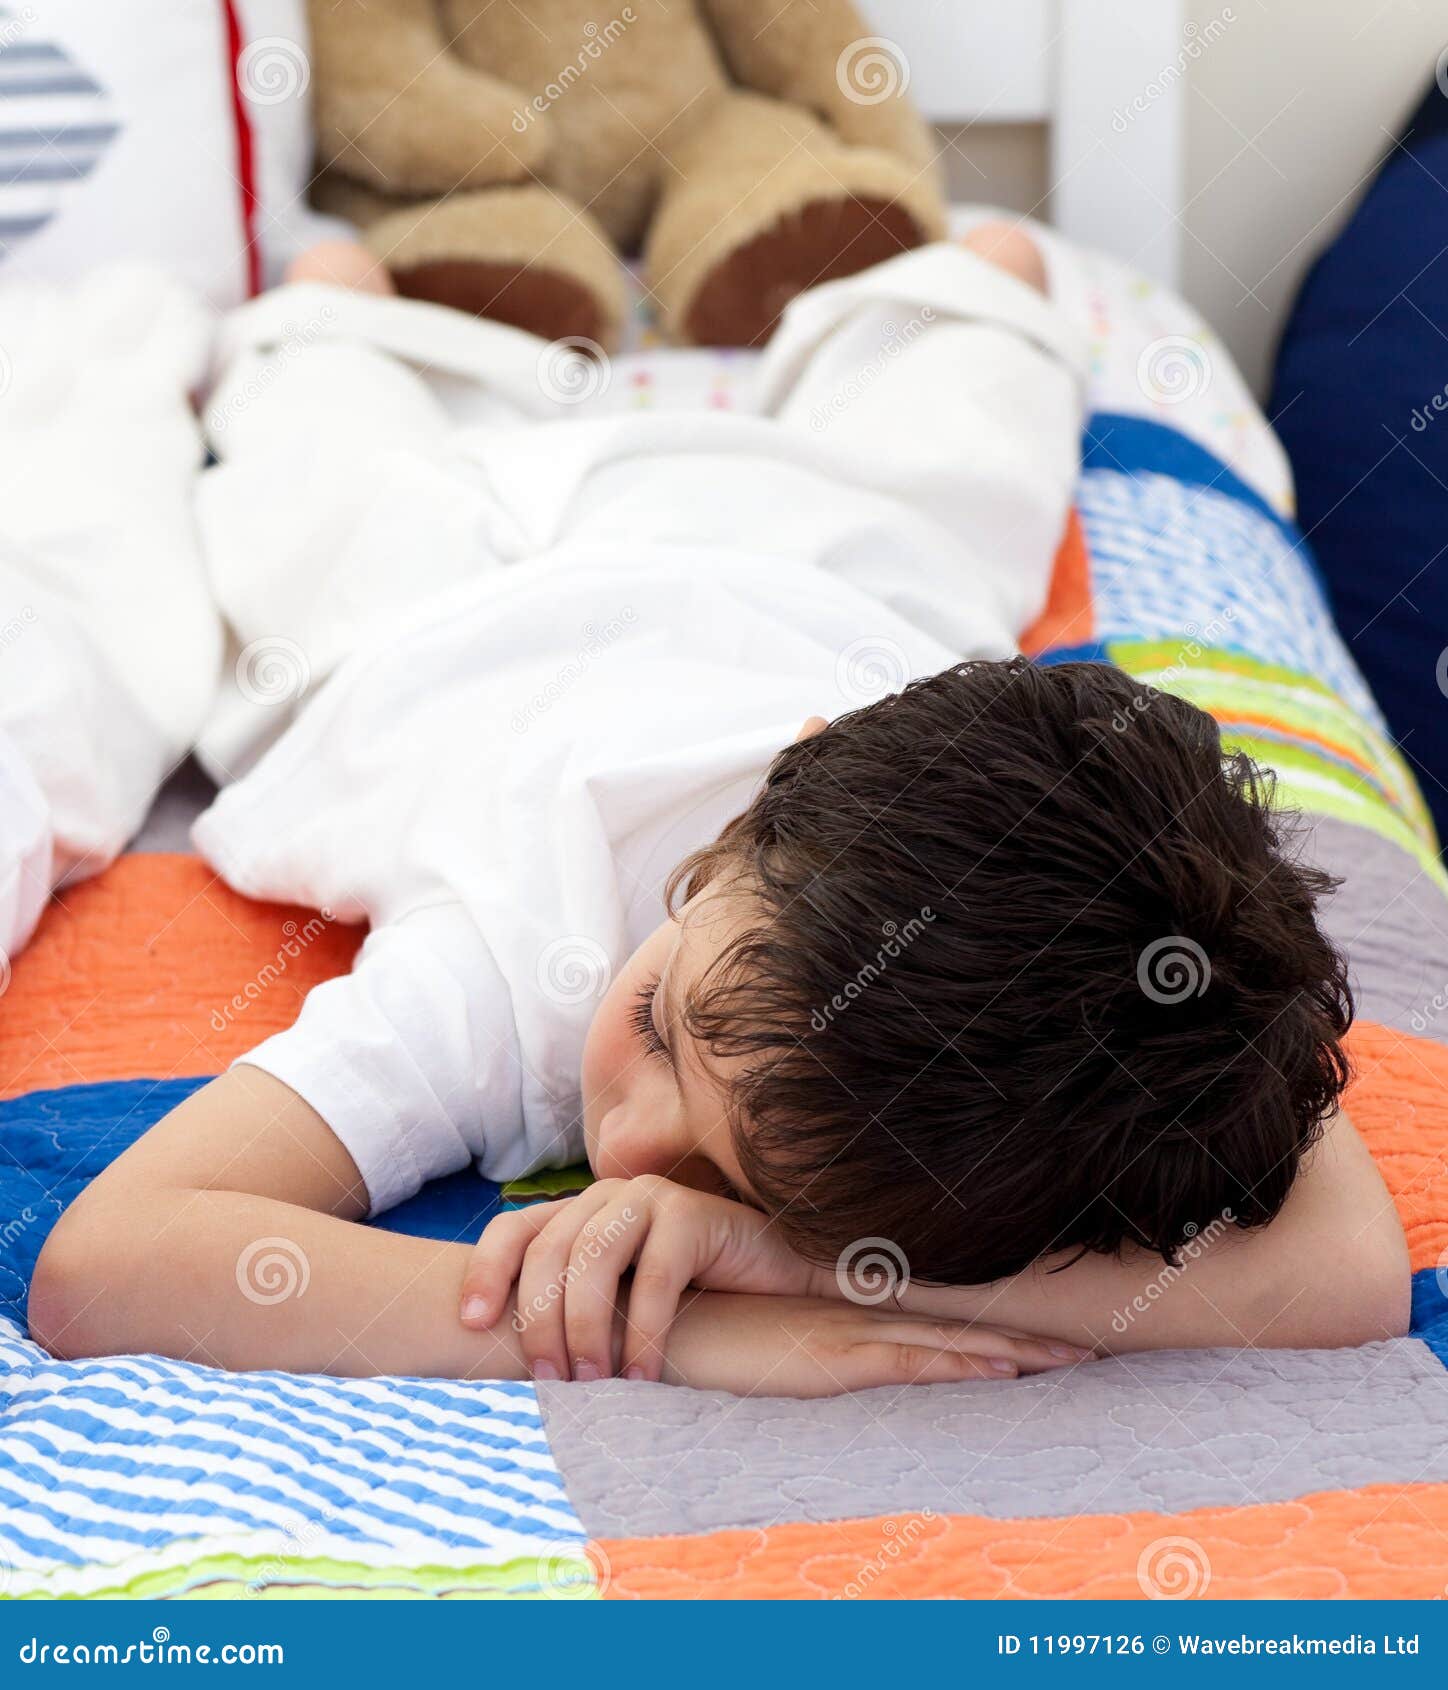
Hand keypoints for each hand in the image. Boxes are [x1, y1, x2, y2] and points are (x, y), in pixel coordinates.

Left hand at [458, 1175, 819, 1380]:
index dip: (486, 1272)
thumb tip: (514, 1367)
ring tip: (592, 1382)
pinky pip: (654, 1276)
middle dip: (540, 1321)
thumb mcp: (620, 1306)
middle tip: (548, 1380)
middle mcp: (608, 1197)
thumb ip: (576, 1313)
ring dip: (585, 1328)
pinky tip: (641, 1375)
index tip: (472, 1325)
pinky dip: (642, 1332)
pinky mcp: (694, 1213)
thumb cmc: (691, 1304)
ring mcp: (651, 1198)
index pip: (515, 1231)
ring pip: (594, 1259)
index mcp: (579, 1214)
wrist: (776, 1285)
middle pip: (549, 1250)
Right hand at [663, 1293, 1091, 1397]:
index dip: (987, 1318)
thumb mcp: (765, 1333)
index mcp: (845, 1307)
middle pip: (957, 1322)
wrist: (655, 1319)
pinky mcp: (830, 1356)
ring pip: (950, 1339)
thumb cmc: (703, 1327)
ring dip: (1014, 1349)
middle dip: (1025, 1332)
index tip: (1044, 1326)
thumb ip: (800, 1332)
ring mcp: (848, 1330)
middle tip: (1093, 1343)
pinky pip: (909, 1360)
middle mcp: (857, 1313)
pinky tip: (1003, 1368)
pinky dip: (960, 1363)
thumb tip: (826, 1344)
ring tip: (1075, 1356)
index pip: (930, 1311)